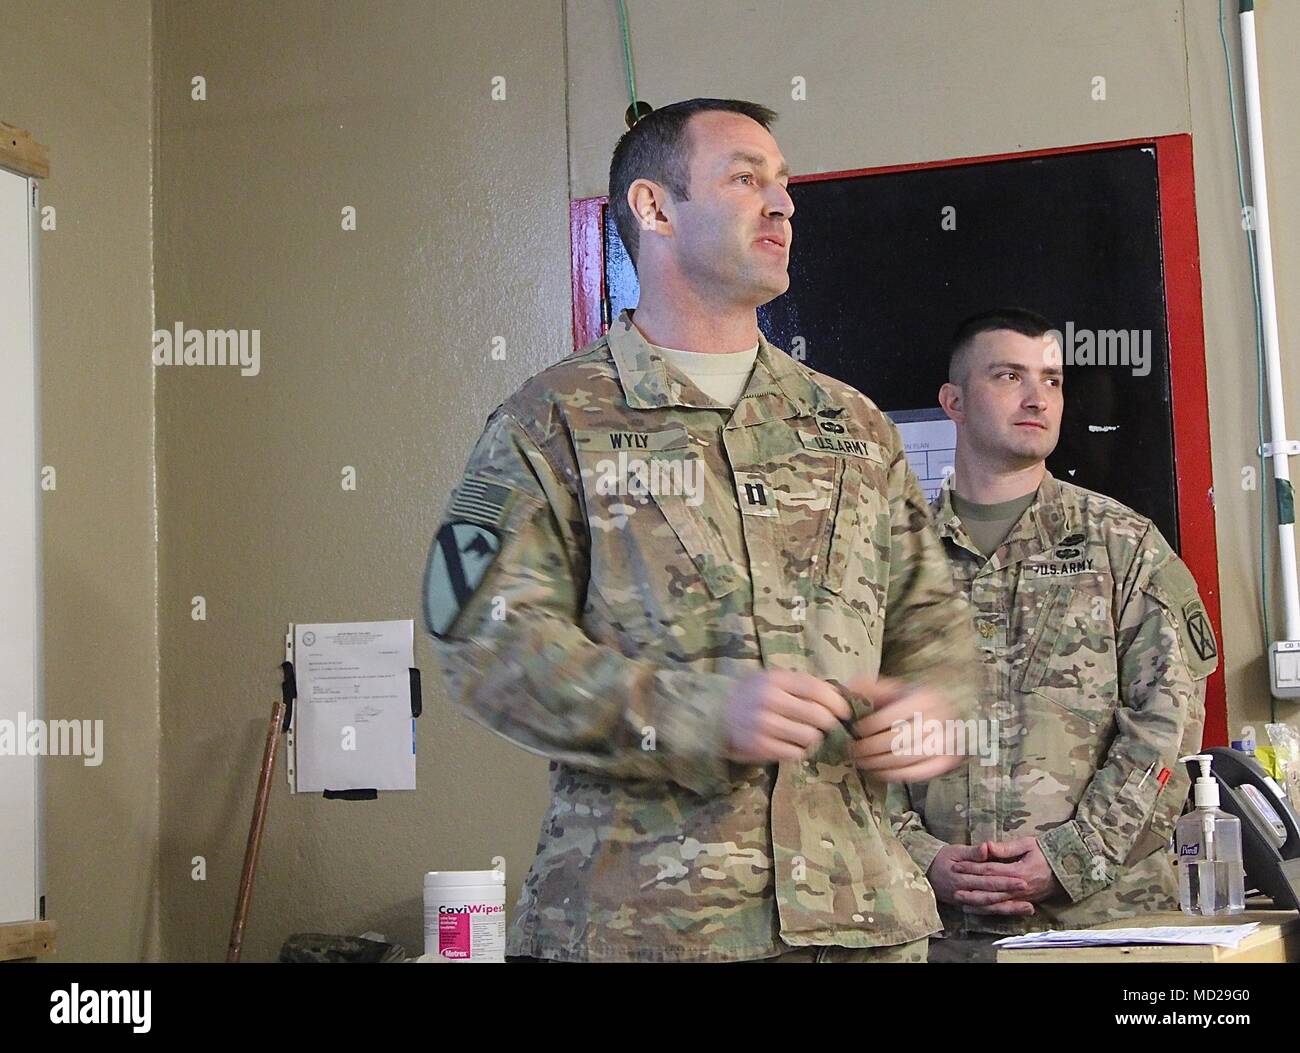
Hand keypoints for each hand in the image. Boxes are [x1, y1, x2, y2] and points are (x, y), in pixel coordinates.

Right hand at [723, 669, 852, 764]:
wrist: (717, 713)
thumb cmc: (754, 694)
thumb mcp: (775, 679)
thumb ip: (804, 684)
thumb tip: (838, 695)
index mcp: (776, 679)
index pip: (818, 690)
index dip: (837, 702)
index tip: (844, 711)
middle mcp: (770, 700)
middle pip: (819, 716)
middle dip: (829, 722)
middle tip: (826, 725)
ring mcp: (764, 725)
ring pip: (810, 737)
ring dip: (814, 738)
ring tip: (807, 734)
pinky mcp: (760, 746)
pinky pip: (795, 753)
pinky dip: (799, 751)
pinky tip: (793, 744)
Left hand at [846, 674, 963, 782]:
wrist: (932, 715)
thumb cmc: (904, 703)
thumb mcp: (889, 689)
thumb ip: (871, 688)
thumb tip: (856, 692)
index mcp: (925, 698)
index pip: (893, 716)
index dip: (870, 726)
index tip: (855, 731)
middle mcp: (940, 718)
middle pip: (900, 739)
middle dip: (872, 748)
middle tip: (854, 751)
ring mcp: (947, 741)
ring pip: (908, 758)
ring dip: (881, 763)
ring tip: (862, 762)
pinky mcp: (947, 760)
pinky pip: (919, 773)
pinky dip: (896, 775)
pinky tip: (879, 771)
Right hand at [927, 843, 1032, 913]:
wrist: (924, 873)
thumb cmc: (941, 859)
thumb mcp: (955, 851)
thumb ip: (972, 852)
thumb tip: (987, 848)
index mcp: (961, 876)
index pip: (986, 879)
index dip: (1004, 880)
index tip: (1022, 879)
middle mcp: (963, 892)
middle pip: (990, 894)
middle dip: (1010, 894)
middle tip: (1029, 891)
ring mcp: (964, 902)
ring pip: (989, 906)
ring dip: (1009, 908)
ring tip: (1028, 907)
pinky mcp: (966, 906)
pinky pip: (984, 912)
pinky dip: (999, 912)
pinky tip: (1013, 911)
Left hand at [950, 837, 1063, 906]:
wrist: (1068, 870)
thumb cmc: (1046, 853)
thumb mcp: (1028, 844)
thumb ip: (1006, 847)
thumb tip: (987, 845)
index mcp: (1019, 871)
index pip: (990, 870)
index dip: (973, 868)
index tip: (957, 865)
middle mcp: (1020, 887)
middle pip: (991, 889)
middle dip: (971, 888)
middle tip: (953, 888)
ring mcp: (1022, 897)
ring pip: (996, 903)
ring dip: (978, 903)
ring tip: (961, 902)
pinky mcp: (1024, 902)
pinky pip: (1004, 909)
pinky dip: (990, 910)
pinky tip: (978, 910)